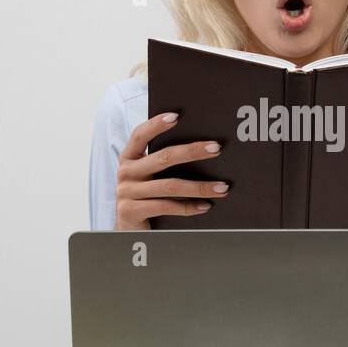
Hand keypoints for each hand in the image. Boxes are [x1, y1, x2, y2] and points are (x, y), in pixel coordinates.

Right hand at [115, 113, 229, 228]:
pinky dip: (189, 207)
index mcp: (129, 158)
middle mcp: (126, 172)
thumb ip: (163, 163)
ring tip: (222, 187)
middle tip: (216, 148)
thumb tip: (202, 149)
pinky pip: (166, 207)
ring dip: (200, 186)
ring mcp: (126, 192)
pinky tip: (205, 206)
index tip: (177, 116)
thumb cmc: (145, 198)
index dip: (156, 125)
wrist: (128, 230)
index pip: (140, 135)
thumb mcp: (149, 177)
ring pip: (170, 186)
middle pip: (163, 158)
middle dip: (192, 151)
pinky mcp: (130, 211)